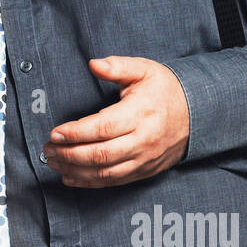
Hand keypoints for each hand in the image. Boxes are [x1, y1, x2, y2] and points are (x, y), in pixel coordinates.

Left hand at [41, 56, 189, 187]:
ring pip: (105, 172)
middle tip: (47, 149)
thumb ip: (118, 66)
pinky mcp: (144, 171)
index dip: (75, 133)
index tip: (54, 133)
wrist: (198, 113)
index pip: (102, 128)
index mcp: (140, 113)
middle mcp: (143, 140)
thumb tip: (94, 63)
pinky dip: (90, 183)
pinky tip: (70, 177)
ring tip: (53, 163)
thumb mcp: (144, 70)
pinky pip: (114, 181)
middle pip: (100, 154)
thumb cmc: (166, 90)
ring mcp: (144, 159)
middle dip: (69, 154)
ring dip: (75, 171)